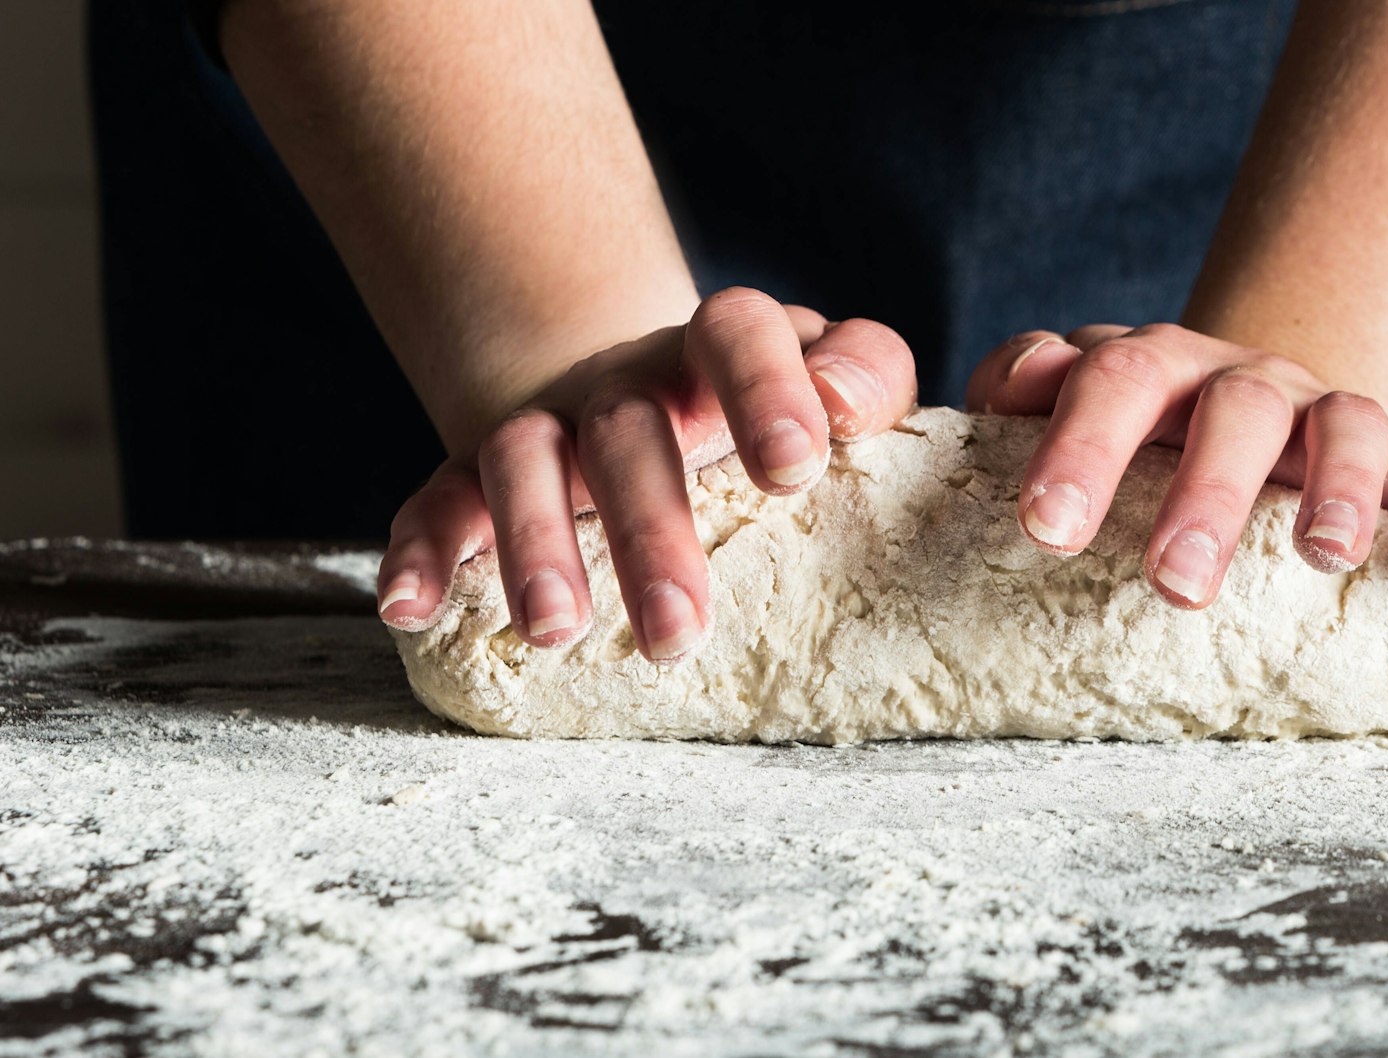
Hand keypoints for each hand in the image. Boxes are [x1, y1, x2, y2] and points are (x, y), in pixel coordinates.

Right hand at [375, 288, 916, 659]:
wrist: (649, 384)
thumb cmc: (768, 404)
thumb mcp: (830, 374)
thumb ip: (865, 373)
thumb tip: (844, 405)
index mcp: (719, 351)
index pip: (735, 332)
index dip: (763, 389)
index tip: (794, 465)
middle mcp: (627, 382)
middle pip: (626, 431)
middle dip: (648, 530)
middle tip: (680, 630)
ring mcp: (549, 424)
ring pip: (524, 461)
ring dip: (534, 544)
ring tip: (557, 632)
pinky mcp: (480, 474)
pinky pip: (436, 498)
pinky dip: (421, 549)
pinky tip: (410, 610)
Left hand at [965, 324, 1387, 608]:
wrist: (1247, 422)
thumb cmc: (1136, 446)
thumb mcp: (1070, 423)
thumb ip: (1021, 403)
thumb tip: (1008, 388)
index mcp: (1152, 371)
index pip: (1109, 382)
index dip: (1078, 445)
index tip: (1046, 528)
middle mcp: (1244, 383)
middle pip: (1230, 412)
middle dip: (1205, 492)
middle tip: (1175, 581)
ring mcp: (1331, 415)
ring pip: (1349, 426)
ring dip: (1341, 485)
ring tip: (1326, 554)